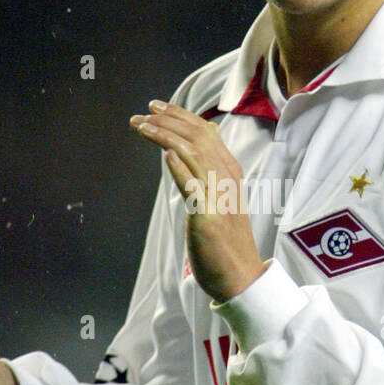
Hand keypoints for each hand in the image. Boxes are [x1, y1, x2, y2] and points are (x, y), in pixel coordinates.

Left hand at [130, 99, 267, 302]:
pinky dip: (181, 169)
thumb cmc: (225, 241)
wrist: (240, 276)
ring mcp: (219, 198)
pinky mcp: (209, 218)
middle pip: (198, 137)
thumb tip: (179, 153)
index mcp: (229, 173)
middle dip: (169, 120)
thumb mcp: (219, 200)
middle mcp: (226, 180)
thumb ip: (204, 176)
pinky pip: (195, 188)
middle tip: (144, 112)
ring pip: (194, 155)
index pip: (206, 133)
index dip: (181, 116)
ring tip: (143, 127)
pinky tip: (166, 155)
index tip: (157, 107)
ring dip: (166, 136)